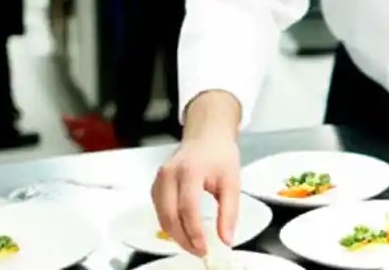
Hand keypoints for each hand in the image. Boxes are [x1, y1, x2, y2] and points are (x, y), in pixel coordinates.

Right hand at [152, 91, 240, 256]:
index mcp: (190, 170)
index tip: (205, 248)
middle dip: (183, 239)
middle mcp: (169, 174)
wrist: (207, 136)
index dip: (195, 232)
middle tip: (200, 252)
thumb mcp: (232, 182)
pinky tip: (183, 231)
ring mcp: (159, 179)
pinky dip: (170, 225)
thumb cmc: (220, 155)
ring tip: (194, 244)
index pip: (188, 208)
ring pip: (162, 216)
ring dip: (176, 235)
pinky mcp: (156, 185)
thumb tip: (227, 239)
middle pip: (169, 215)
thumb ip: (229, 212)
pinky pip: (159, 211)